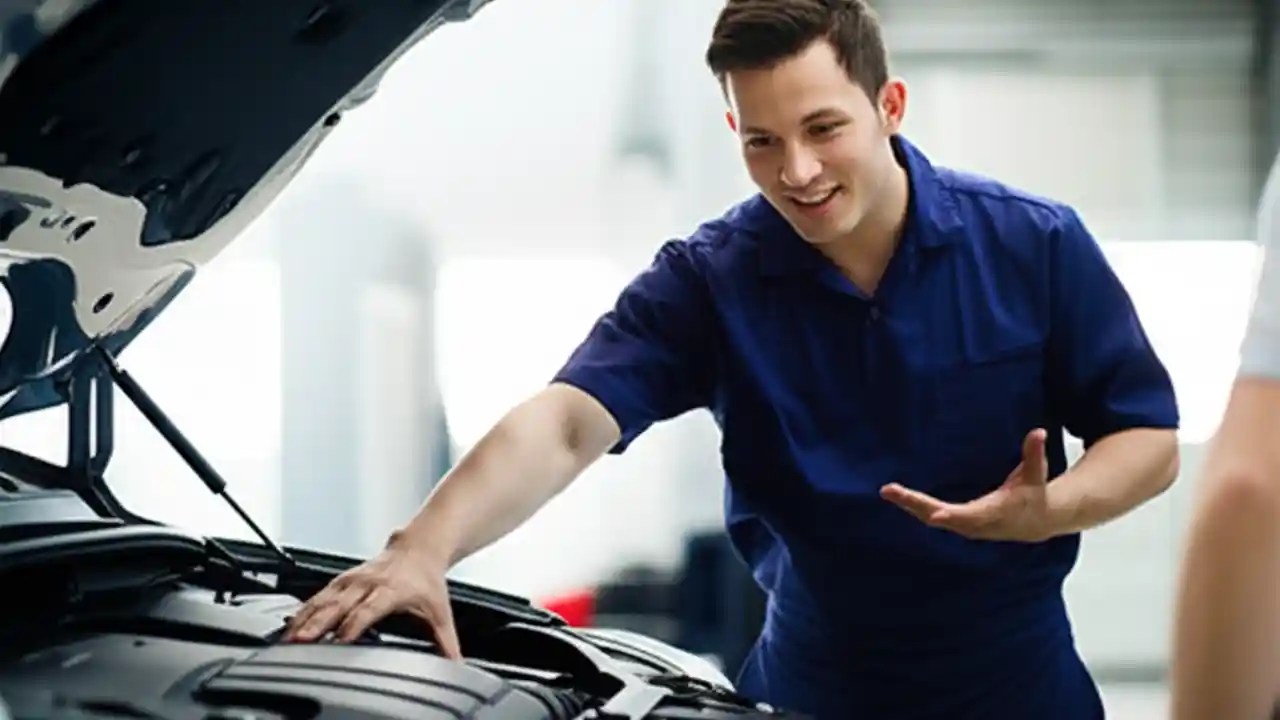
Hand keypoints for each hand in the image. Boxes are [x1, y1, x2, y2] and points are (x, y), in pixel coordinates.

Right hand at [282, 536, 461, 658]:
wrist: (420, 548)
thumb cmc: (427, 580)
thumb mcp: (440, 612)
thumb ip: (446, 643)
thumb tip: (456, 666)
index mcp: (391, 590)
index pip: (368, 610)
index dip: (353, 625)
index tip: (339, 642)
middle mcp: (368, 583)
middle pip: (338, 604)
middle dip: (318, 623)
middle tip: (299, 640)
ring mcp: (352, 579)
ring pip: (323, 598)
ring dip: (304, 618)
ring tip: (287, 637)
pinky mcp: (342, 579)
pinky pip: (319, 594)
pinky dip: (304, 609)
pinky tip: (291, 623)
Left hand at [880, 428, 1054, 542]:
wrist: (1038, 521)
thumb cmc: (1034, 493)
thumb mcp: (1036, 473)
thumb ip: (1034, 453)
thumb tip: (1038, 432)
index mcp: (993, 513)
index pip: (968, 516)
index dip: (952, 516)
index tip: (935, 515)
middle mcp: (975, 524)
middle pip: (939, 516)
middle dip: (914, 504)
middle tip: (889, 490)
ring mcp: (965, 526)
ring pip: (931, 517)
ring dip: (910, 505)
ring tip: (888, 491)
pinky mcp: (959, 524)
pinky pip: (933, 516)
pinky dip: (916, 507)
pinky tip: (900, 497)